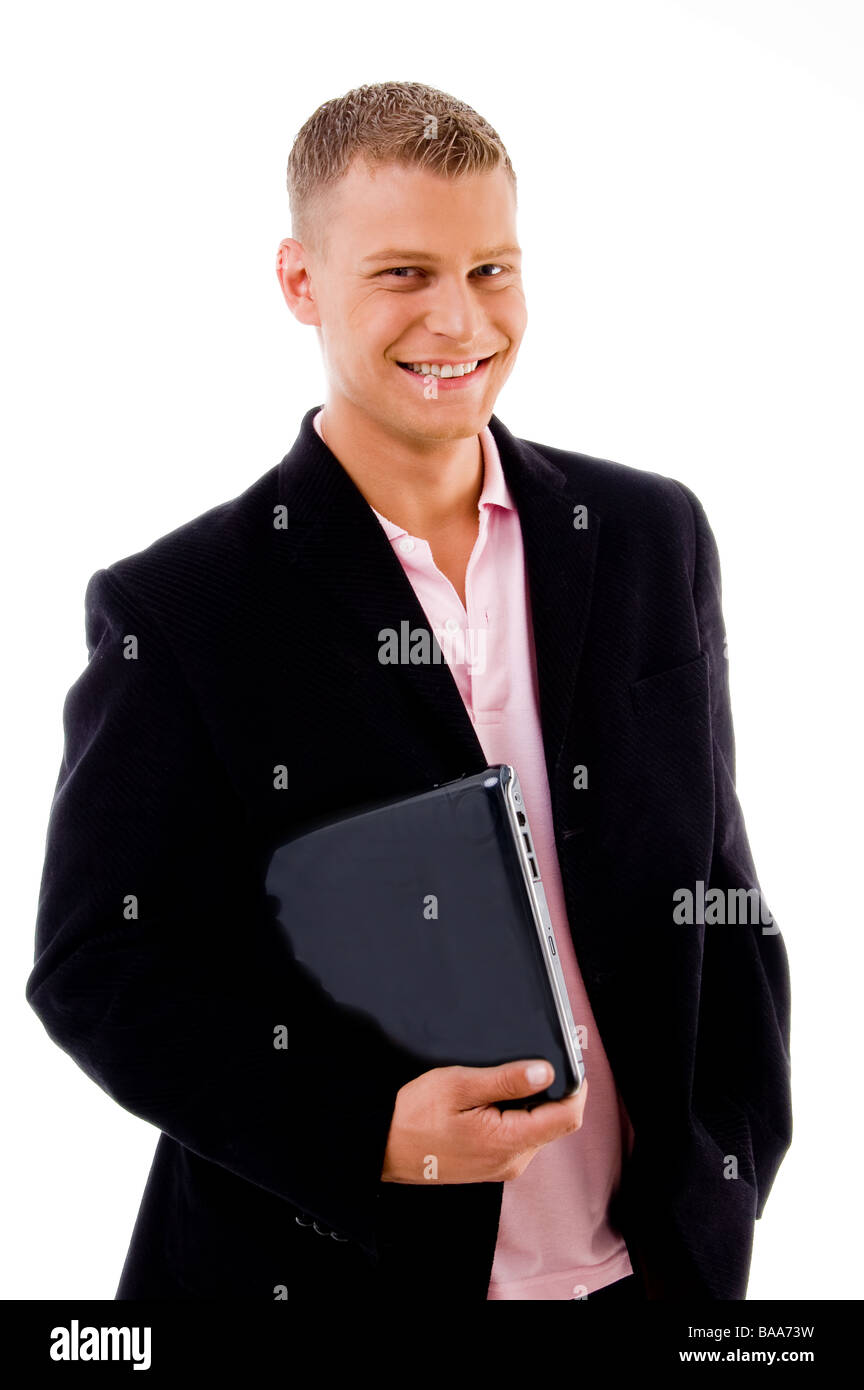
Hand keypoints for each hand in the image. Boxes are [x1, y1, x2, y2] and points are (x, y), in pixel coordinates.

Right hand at [380, 1060, 587, 1183]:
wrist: (383, 1147)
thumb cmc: (414, 1116)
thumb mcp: (459, 1085)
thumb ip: (506, 1080)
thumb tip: (545, 1071)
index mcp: (509, 1142)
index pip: (568, 1117)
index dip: (576, 1086)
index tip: (570, 1060)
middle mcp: (513, 1160)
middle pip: (556, 1122)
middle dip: (553, 1090)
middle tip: (535, 1060)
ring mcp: (504, 1165)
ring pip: (539, 1128)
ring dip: (533, 1101)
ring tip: (507, 1078)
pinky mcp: (493, 1164)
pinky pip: (520, 1136)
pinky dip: (517, 1114)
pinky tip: (494, 1098)